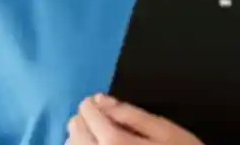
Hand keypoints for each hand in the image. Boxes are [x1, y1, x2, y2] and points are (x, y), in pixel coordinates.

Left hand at [66, 94, 204, 144]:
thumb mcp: (164, 130)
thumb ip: (130, 114)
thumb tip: (101, 100)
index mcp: (115, 143)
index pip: (88, 114)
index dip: (91, 103)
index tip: (99, 102)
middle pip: (75, 131)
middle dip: (85, 119)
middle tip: (100, 118)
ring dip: (79, 137)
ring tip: (97, 135)